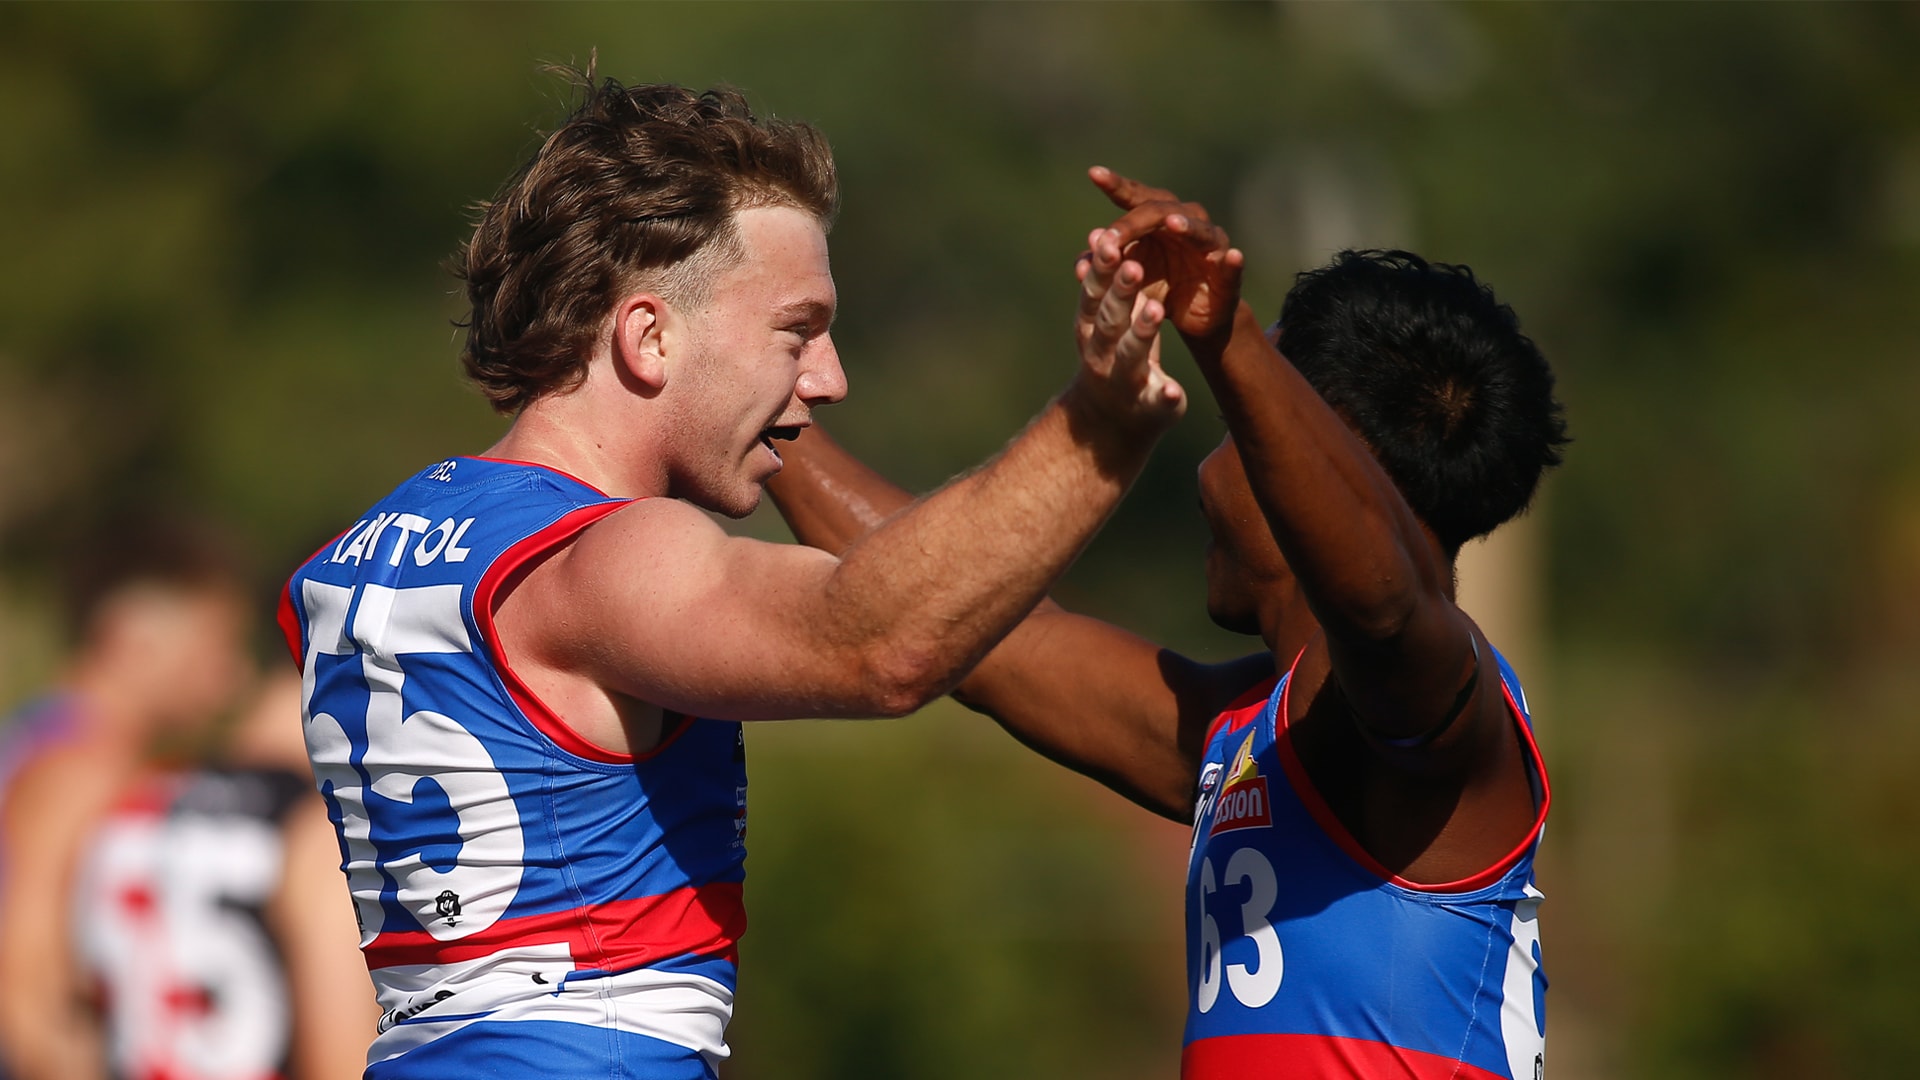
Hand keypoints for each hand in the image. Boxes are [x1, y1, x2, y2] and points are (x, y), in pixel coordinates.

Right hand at [1065, 223, 1186, 436]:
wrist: (1108, 424)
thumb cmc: (1111, 356)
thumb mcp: (1104, 320)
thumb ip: (1104, 284)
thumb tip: (1096, 236)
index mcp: (1092, 330)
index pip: (1094, 294)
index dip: (1101, 270)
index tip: (1109, 241)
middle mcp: (1101, 355)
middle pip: (1109, 320)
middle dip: (1120, 293)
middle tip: (1133, 263)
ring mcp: (1123, 383)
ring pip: (1130, 355)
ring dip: (1141, 332)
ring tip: (1156, 309)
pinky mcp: (1149, 408)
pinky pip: (1156, 402)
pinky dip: (1163, 397)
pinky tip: (1173, 391)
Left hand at [1087, 167, 1244, 349]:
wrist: (1191, 318)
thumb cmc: (1158, 286)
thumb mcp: (1126, 275)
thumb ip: (1109, 260)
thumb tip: (1090, 242)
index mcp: (1158, 218)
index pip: (1136, 198)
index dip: (1116, 186)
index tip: (1094, 173)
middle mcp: (1187, 222)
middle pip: (1161, 212)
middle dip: (1135, 223)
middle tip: (1111, 236)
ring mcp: (1211, 245)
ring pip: (1199, 231)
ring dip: (1187, 227)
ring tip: (1173, 224)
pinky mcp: (1228, 272)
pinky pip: (1232, 264)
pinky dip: (1233, 261)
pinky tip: (1233, 256)